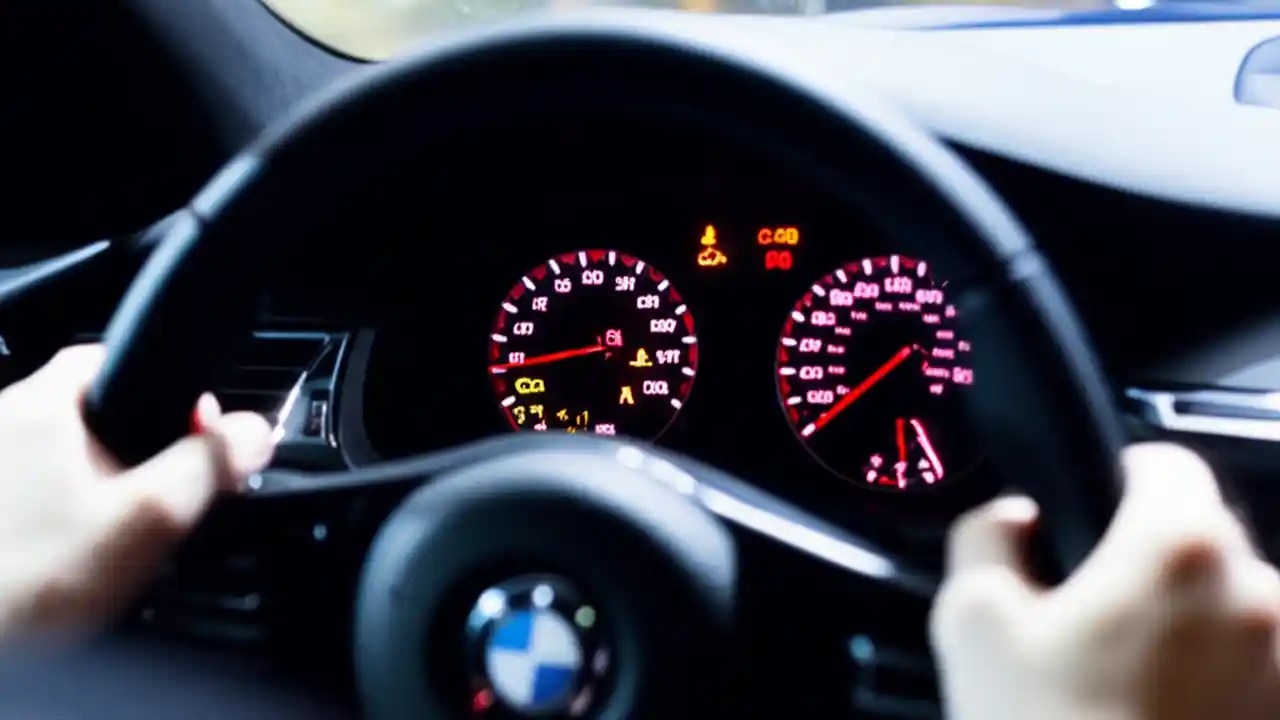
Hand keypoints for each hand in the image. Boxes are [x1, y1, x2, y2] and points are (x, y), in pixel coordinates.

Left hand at [0, 345, 272, 643]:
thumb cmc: (33, 583)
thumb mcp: (150, 519)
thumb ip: (210, 464)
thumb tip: (255, 432)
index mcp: (38, 405)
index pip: (115, 356)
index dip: (169, 388)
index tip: (196, 430)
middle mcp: (1, 424)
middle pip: (94, 410)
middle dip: (138, 446)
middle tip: (161, 496)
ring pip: (66, 456)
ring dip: (100, 482)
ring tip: (119, 532)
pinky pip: (39, 492)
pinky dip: (65, 511)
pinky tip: (77, 552)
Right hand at [932, 443, 1279, 719]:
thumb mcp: (971, 622)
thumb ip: (984, 536)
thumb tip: (1010, 518)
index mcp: (1179, 548)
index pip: (1162, 459)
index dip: (1114, 474)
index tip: (1090, 510)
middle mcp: (1258, 595)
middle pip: (1202, 533)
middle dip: (1147, 557)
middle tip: (1088, 613)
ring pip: (1231, 604)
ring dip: (1186, 619)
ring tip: (1124, 677)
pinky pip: (1252, 663)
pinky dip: (1214, 672)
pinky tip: (1159, 709)